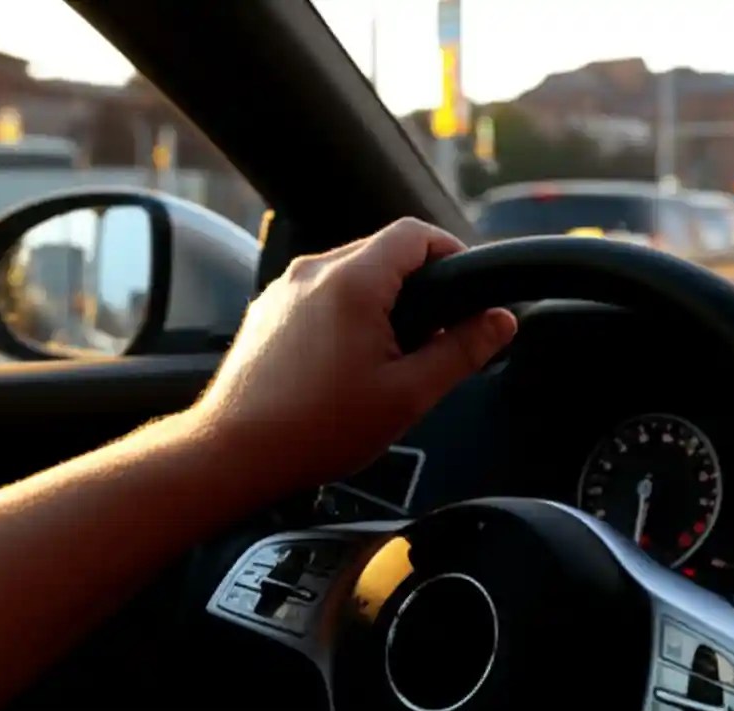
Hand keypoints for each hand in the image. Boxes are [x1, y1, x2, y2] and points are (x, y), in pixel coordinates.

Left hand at [191, 218, 516, 490]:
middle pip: (384, 250)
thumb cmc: (314, 429)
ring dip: (382, 300)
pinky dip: (348, 312)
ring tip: (392, 356)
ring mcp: (285, 289)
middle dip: (419, 284)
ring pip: (352, 271)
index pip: (416, 233)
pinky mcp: (268, 310)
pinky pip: (321, 292)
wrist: (232, 454)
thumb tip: (500, 323)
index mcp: (353, 281)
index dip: (452, 253)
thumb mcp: (408, 395)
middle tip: (436, 335)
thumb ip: (461, 351)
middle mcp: (314, 272)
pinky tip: (350, 363)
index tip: (468, 288)